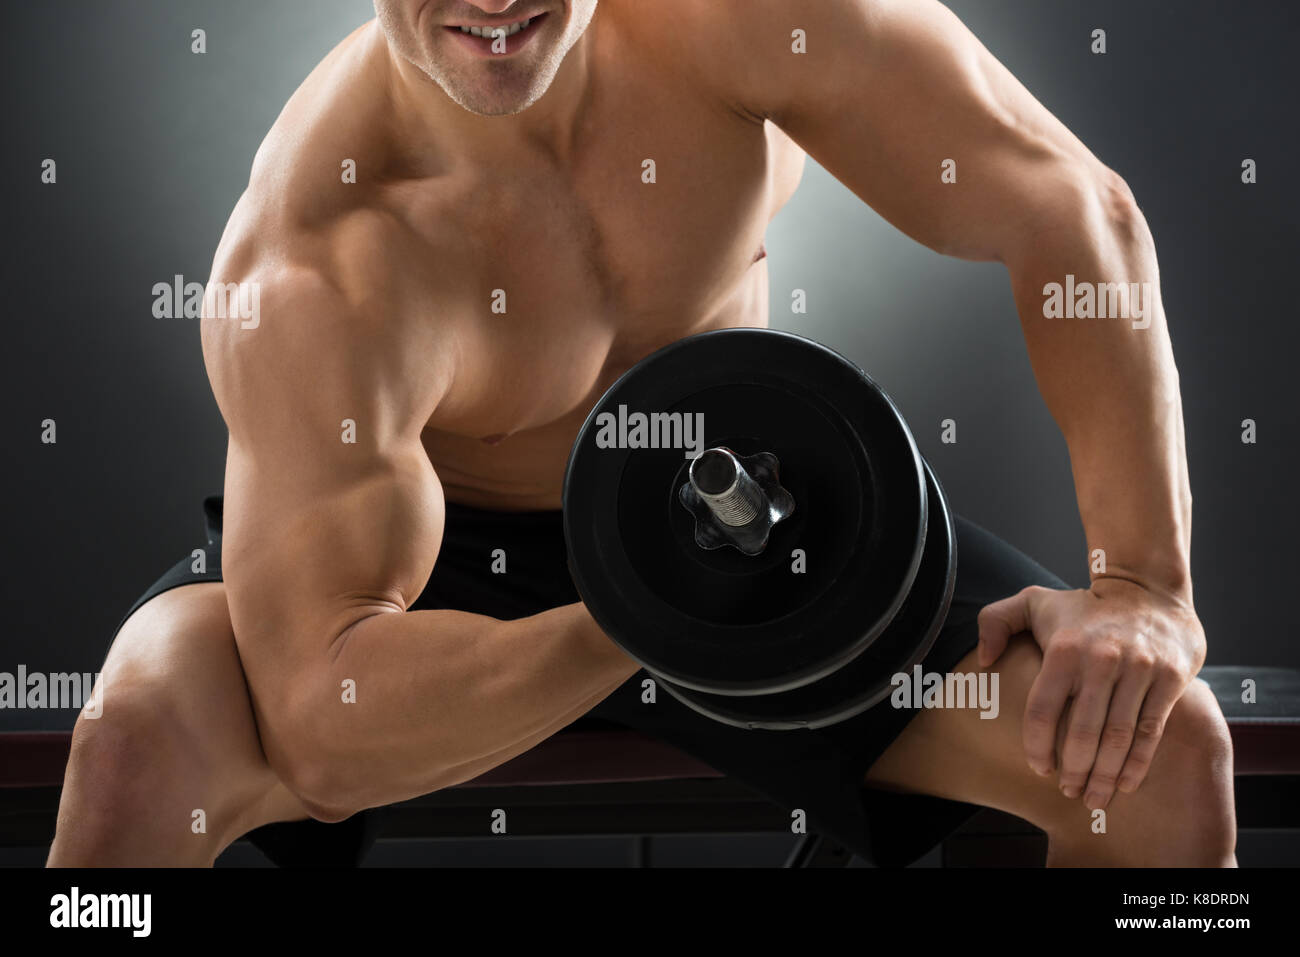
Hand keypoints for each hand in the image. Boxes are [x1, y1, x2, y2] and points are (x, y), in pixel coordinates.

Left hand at [976, 578, 1205, 809]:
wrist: (1148, 589)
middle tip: (1070, 793)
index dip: (1038, 746)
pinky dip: (1137, 762)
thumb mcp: (1033, 601)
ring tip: (1095, 797)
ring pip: (1118, 737)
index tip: (1040, 768)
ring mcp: (1139, 669)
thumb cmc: (1084, 606)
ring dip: (1105, 775)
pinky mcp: (1170, 678)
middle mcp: (1100, 660)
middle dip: (1075, 770)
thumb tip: (984, 659)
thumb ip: (995, 621)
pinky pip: (1150, 729)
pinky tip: (1126, 783)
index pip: (1043, 710)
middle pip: (1083, 731)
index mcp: (1063, 649)